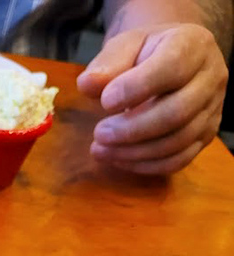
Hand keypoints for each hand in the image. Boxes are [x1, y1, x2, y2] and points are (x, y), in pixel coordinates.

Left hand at [77, 24, 228, 174]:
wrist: (172, 60)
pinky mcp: (205, 136)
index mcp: (193, 45)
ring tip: (101, 149)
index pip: (172, 67)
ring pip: (177, 142)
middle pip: (177, 112)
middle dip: (132, 129)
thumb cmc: (146, 53)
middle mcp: (211, 77)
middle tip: (99, 134)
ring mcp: (212, 110)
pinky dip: (145, 165)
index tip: (105, 102)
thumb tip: (87, 84)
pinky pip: (178, 160)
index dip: (137, 88)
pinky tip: (119, 159)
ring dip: (134, 152)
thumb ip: (108, 63)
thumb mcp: (126, 45)